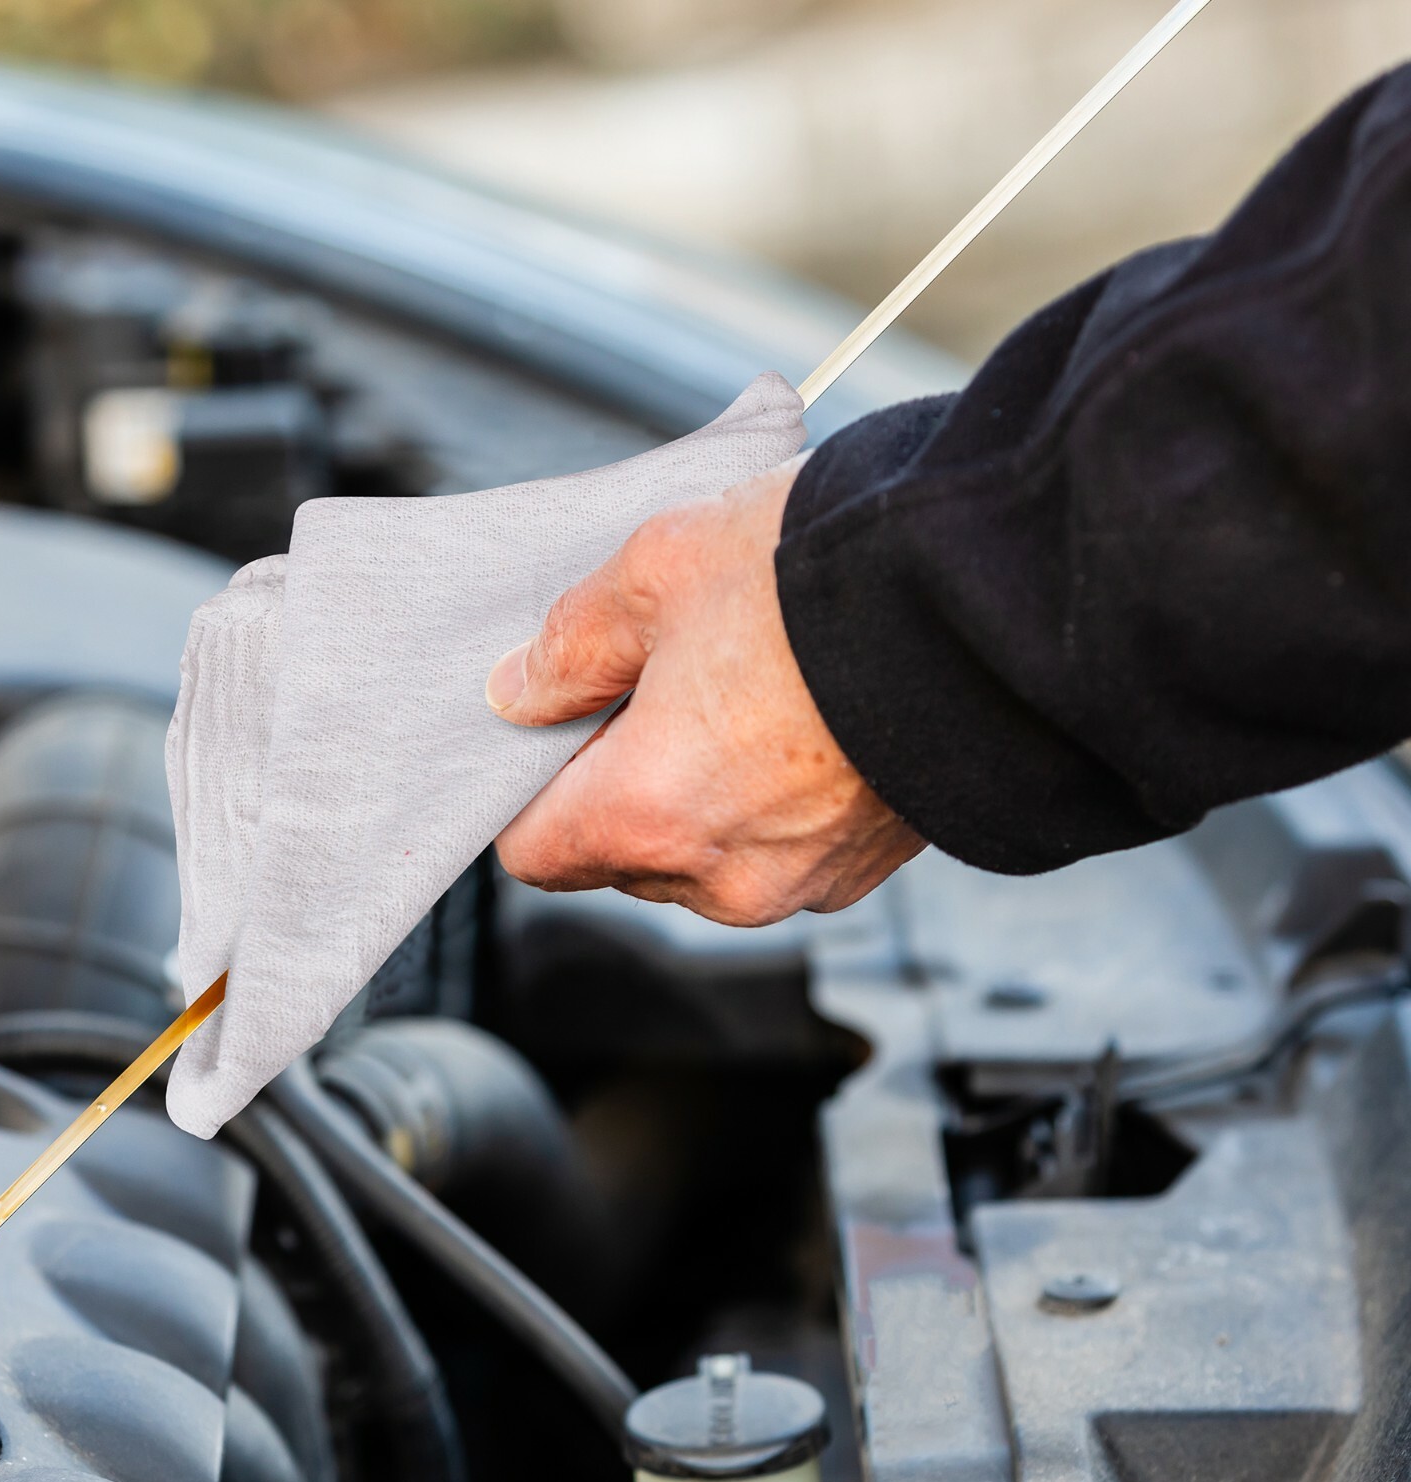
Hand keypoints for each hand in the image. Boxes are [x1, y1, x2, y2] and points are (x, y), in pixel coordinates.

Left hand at [484, 460, 923, 924]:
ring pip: (705, 855)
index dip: (529, 789)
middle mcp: (724, 874)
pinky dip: (773, 800)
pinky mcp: (868, 865)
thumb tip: (523, 688)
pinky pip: (782, 848)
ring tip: (741, 689)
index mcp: (649, 814)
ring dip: (701, 791)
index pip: (537, 852)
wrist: (988, 596)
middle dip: (619, 781)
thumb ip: (570, 644)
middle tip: (655, 681)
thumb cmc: (824, 580)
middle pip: (621, 854)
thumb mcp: (658, 571)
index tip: (555, 731)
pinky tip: (800, 717)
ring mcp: (805, 879)